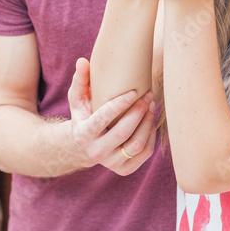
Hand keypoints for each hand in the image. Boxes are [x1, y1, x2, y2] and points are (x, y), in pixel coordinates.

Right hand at [67, 58, 156, 175]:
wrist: (83, 147)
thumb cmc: (83, 115)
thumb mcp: (78, 99)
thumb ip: (80, 80)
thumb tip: (82, 60)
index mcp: (83, 134)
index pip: (103, 119)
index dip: (120, 104)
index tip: (134, 91)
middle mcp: (96, 152)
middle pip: (123, 132)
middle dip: (138, 112)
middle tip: (148, 96)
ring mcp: (111, 163)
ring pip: (136, 145)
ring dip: (147, 124)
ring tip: (151, 106)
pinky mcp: (124, 169)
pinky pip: (144, 154)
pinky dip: (151, 136)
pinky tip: (150, 121)